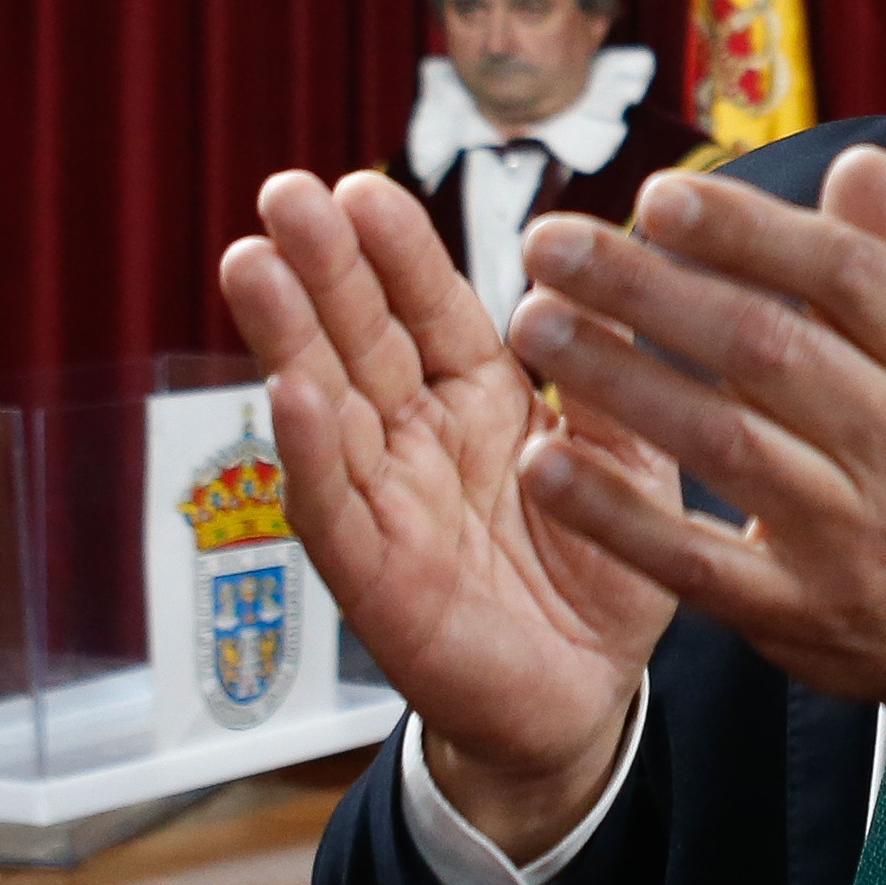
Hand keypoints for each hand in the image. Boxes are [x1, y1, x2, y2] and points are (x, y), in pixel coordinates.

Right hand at [218, 173, 676, 859]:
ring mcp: (387, 504)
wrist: (591, 697)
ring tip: (252, 262)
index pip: (431, 310)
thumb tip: (620, 267)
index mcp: (479, 401)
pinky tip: (288, 393)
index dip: (396, 252)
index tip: (361, 187)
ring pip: (324, 407)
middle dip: (323, 268)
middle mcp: (417, 441)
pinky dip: (310, 452)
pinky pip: (334, 507)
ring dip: (287, 338)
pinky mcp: (375, 577)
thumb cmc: (602, 570)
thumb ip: (618, 375)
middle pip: (361, 340)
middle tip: (285, 192)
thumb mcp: (632, 459)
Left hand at [502, 147, 885, 786]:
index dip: (748, 230)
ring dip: (619, 379)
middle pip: (770, 348)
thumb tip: (858, 165)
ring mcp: (853, 534)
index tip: (658, 195)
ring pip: (726, 442)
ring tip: (535, 326)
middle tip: (553, 243)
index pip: (848, 277)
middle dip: (650, 288)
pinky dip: (616, 516)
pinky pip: (695, 561)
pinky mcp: (800, 613)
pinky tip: (547, 464)